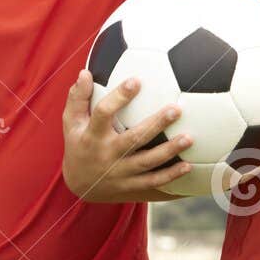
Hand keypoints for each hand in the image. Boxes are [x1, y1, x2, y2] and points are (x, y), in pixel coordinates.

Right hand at [61, 71, 192, 199]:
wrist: (79, 186)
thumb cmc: (78, 145)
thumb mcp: (71, 123)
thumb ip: (78, 98)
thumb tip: (85, 72)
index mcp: (92, 136)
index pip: (103, 113)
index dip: (119, 97)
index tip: (136, 81)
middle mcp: (107, 154)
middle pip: (134, 139)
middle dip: (156, 124)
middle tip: (176, 109)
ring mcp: (120, 173)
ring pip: (147, 162)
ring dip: (169, 151)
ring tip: (189, 138)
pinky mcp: (131, 186)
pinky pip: (153, 182)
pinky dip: (171, 176)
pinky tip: (188, 166)